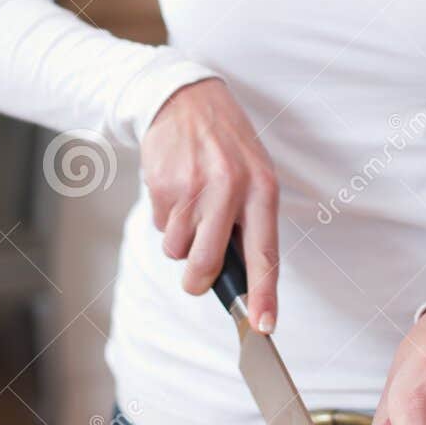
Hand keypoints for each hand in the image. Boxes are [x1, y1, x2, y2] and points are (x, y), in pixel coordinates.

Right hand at [141, 79, 278, 331]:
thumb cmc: (226, 146)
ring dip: (179, 239)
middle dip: (196, 279)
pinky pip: (160, 226)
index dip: (264, 294)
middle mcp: (229, 190)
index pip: (265, 254)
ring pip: (176, 250)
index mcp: (261, 190)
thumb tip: (240, 277)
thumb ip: (250, 222)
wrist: (187, 99)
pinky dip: (165, 216)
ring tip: (190, 203)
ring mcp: (193, 188)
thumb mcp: (253, 175)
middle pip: (206, 265)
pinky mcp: (163, 184)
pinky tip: (176, 188)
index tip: (264, 326)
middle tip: (195, 273)